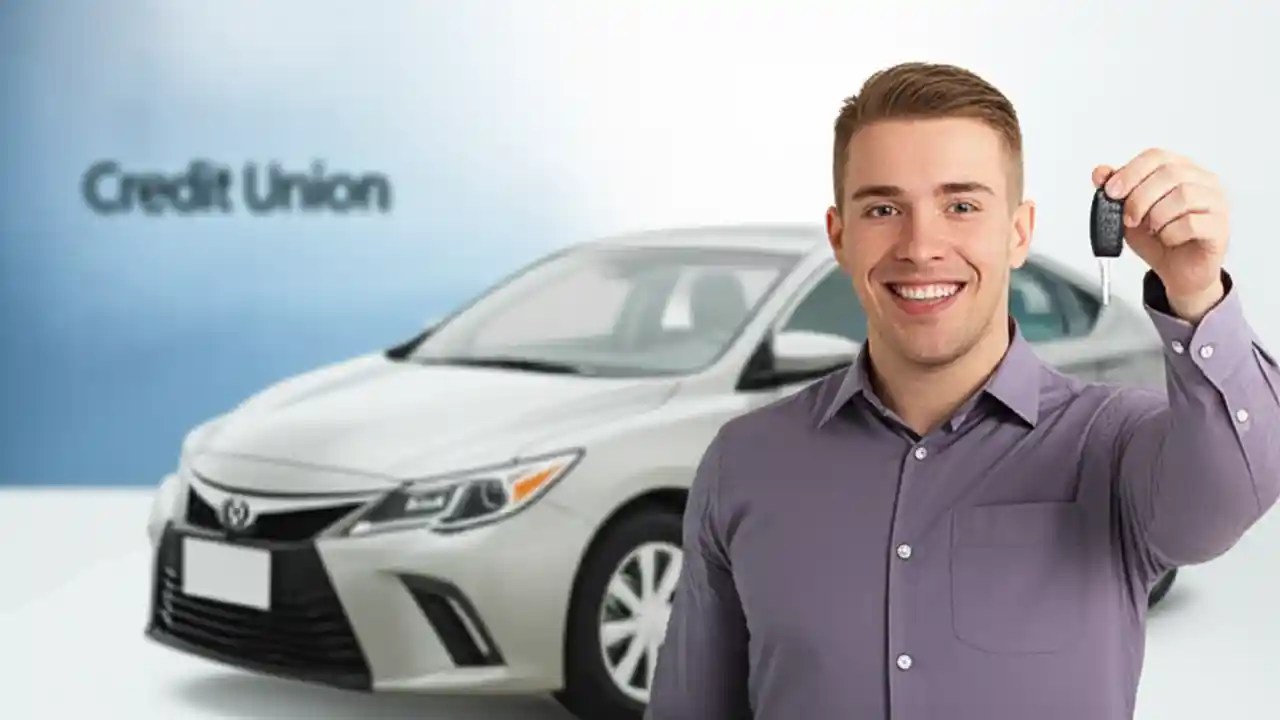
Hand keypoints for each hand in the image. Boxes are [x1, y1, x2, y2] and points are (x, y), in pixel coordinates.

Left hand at [1093, 149, 1228, 321]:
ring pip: (1184, 195)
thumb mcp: (1127, 214)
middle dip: (1140, 198)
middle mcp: (1202, 182)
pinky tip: (1168, 239)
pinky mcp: (1220, 227)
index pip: (1156, 156)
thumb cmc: (1158, 239)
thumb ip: (1115, 192)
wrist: (1177, 273)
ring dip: (1157, 217)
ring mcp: (1215, 203)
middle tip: (1129, 219)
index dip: (1130, 172)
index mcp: (1180, 171)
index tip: (1112, 191)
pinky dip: (1171, 234)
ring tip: (1153, 230)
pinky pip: (1193, 223)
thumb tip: (1100, 172)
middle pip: (1169, 173)